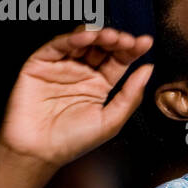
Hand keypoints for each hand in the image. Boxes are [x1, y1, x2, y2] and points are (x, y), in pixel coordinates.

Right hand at [0, 27, 153, 168]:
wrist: (39, 151)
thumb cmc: (72, 140)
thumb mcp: (111, 120)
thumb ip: (131, 95)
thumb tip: (148, 69)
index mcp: (100, 84)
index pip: (119, 61)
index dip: (132, 50)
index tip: (145, 42)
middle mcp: (82, 72)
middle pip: (102, 48)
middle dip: (116, 40)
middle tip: (127, 40)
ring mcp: (62, 66)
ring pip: (81, 42)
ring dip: (97, 35)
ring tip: (110, 36)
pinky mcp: (40, 64)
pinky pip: (57, 46)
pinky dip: (72, 38)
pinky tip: (86, 37)